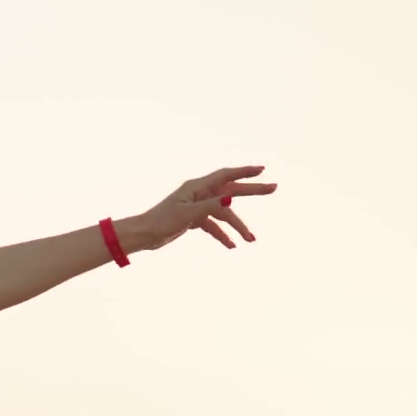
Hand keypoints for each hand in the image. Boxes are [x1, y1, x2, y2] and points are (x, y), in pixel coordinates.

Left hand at [125, 166, 276, 252]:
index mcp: (197, 187)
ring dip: (237, 226)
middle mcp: (199, 194)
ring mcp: (197, 207)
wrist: (143, 235)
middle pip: (230, 191)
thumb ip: (210, 206)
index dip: (245, 171)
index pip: (226, 175)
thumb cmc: (161, 221)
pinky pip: (213, 226)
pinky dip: (222, 234)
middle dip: (252, 191)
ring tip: (250, 240)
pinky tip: (231, 246)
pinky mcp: (193, 220)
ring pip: (223, 213)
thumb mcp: (187, 214)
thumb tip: (231, 199)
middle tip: (273, 188)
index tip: (262, 170)